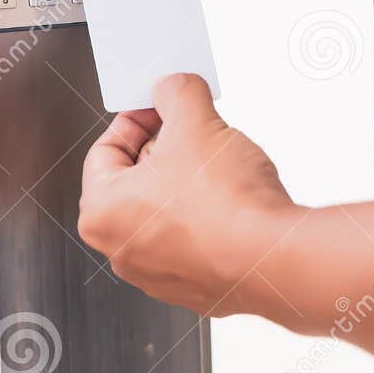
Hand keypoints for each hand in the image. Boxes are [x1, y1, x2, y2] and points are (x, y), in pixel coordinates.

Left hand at [78, 73, 293, 314]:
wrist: (271, 258)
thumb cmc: (226, 208)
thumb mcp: (196, 123)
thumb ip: (177, 93)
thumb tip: (173, 88)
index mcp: (102, 213)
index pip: (106, 149)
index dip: (138, 118)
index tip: (161, 107)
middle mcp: (121, 250)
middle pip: (135, 180)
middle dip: (167, 149)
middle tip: (195, 131)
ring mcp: (157, 273)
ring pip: (165, 209)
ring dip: (188, 182)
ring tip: (220, 165)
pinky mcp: (193, 284)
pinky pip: (192, 236)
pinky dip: (207, 215)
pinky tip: (232, 199)